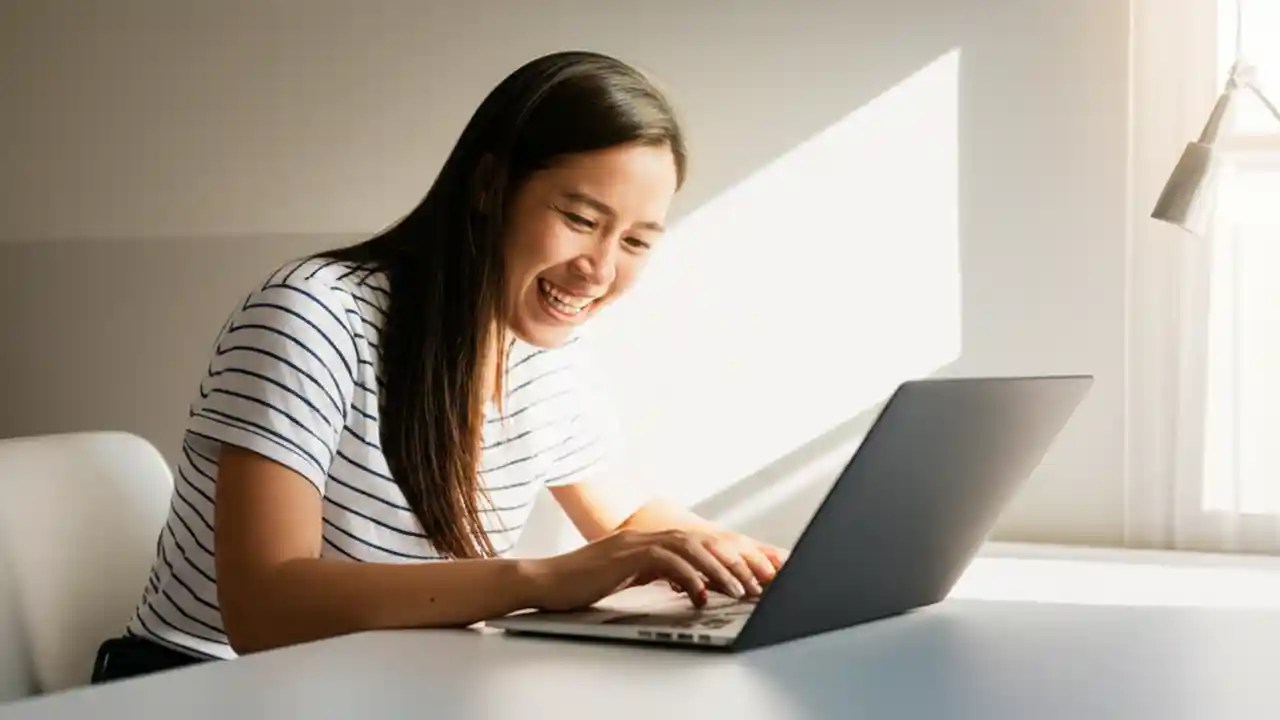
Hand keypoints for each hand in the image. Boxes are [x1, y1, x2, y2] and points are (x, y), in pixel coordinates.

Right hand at [525, 528, 779, 611]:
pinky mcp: (625, 555)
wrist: (544, 581)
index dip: (727, 558)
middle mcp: (645, 535)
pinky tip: (700, 596)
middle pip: (701, 542)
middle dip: (732, 564)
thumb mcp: (627, 577)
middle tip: (756, 586)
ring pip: (690, 548)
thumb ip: (657, 574)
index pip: (697, 543)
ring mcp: (635, 542)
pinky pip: (666, 562)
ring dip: (718, 571)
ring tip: (737, 592)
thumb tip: (689, 586)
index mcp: (648, 539)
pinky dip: (688, 577)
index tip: (751, 577)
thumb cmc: (580, 584)